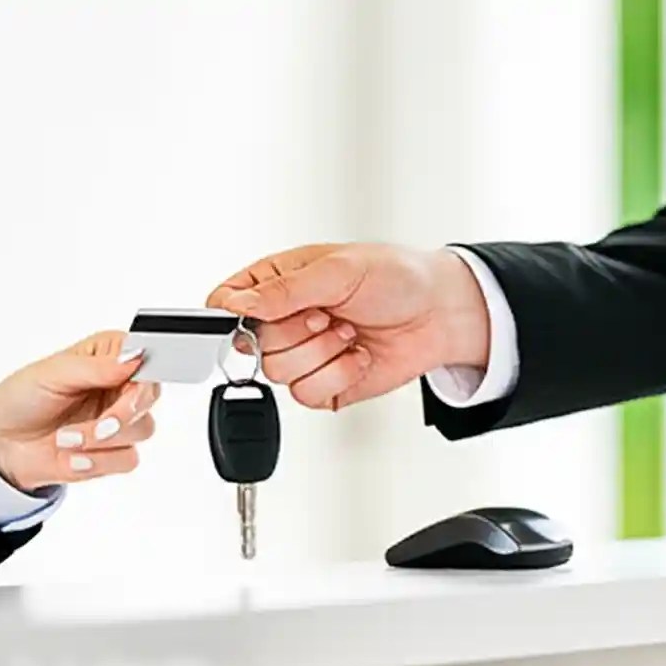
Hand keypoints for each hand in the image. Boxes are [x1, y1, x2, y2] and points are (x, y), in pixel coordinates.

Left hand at [0, 331, 159, 490]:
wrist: (0, 444)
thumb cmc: (20, 399)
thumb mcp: (52, 374)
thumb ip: (96, 367)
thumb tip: (133, 357)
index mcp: (107, 357)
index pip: (146, 358)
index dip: (142, 376)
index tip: (128, 389)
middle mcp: (118, 387)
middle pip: (150, 396)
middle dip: (122, 414)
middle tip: (99, 425)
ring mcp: (117, 421)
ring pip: (142, 429)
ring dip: (101, 440)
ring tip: (66, 438)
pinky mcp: (112, 452)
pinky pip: (127, 459)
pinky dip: (97, 462)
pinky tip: (72, 457)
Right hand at [206, 243, 489, 409]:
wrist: (441, 315)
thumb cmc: (397, 277)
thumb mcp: (338, 269)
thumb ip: (283, 291)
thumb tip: (238, 305)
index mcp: (276, 282)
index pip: (225, 303)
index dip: (232, 315)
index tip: (260, 312)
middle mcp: (283, 319)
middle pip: (250, 345)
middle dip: (296, 332)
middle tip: (327, 315)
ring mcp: (301, 354)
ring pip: (277, 373)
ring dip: (321, 354)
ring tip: (347, 333)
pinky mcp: (322, 384)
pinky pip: (306, 396)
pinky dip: (338, 377)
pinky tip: (356, 356)